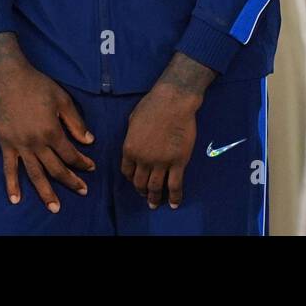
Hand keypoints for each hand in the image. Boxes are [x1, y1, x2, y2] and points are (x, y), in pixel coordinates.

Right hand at [0, 33, 93, 212]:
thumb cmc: (38, 85)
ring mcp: (20, 145)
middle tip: (83, 191)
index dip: (82, 162)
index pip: (70, 154)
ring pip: (35, 174)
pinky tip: (16, 199)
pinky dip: (12, 185)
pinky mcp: (6, 143)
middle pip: (56, 168)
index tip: (90, 167)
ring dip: (45, 192)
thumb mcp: (63, 100)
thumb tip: (89, 141)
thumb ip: (76, 123)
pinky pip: (9, 168)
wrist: (9, 78)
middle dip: (71, 181)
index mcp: (52, 131)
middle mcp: (36, 143)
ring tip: (55, 207)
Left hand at [121, 80, 200, 209]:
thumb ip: (132, 137)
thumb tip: (136, 145)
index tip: (135, 181)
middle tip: (145, 197)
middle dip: (142, 192)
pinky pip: (175, 185)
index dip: (131, 179)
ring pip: (156, 188)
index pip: (127, 172)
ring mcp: (161, 162)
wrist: (173, 101)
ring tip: (156, 204)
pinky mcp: (178, 162)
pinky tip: (175, 204)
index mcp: (130, 149)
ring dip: (155, 199)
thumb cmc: (152, 105)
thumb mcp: (133, 120)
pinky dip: (175, 197)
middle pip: (140, 183)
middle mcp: (143, 159)